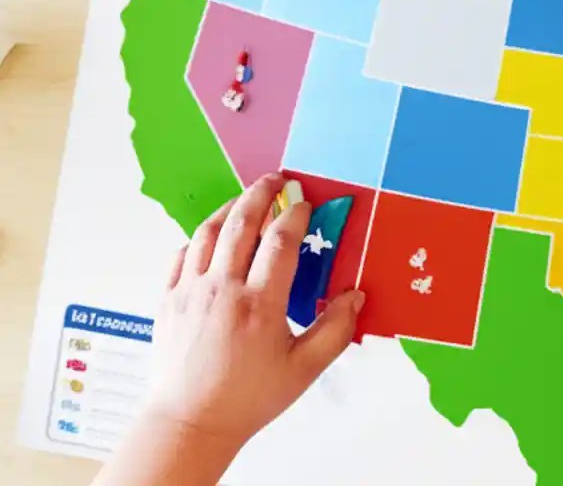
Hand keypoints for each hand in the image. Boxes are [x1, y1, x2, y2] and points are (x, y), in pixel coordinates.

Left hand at [145, 173, 363, 452]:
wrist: (190, 422)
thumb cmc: (249, 399)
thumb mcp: (304, 369)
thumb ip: (335, 330)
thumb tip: (355, 296)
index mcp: (259, 305)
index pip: (280, 242)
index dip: (296, 215)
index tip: (307, 204)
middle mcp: (221, 290)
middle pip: (241, 223)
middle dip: (261, 194)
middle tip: (277, 179)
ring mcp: (190, 292)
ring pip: (208, 232)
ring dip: (229, 207)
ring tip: (246, 197)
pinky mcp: (168, 300)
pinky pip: (181, 254)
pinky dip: (199, 237)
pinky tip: (212, 236)